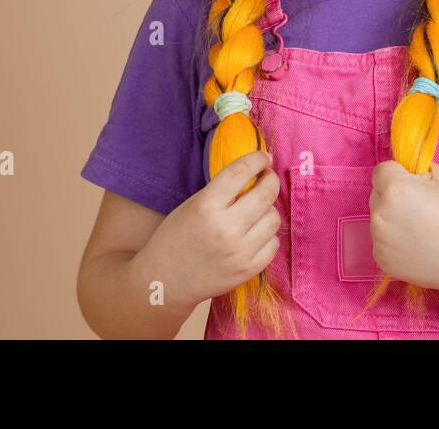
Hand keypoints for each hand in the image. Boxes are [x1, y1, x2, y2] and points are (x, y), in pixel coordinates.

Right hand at [136, 150, 280, 309]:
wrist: (165, 281)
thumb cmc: (174, 238)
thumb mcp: (191, 206)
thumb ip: (219, 191)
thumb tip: (252, 174)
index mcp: (206, 207)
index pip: (240, 172)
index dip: (257, 160)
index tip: (264, 157)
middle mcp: (226, 228)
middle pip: (265, 194)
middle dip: (270, 180)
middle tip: (267, 178)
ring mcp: (240, 252)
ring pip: (273, 218)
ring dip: (268, 209)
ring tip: (258, 210)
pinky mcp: (248, 270)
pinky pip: (273, 244)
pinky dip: (267, 235)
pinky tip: (256, 233)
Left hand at [368, 160, 438, 291]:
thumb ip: (418, 170)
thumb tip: (408, 170)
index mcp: (394, 188)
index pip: (381, 171)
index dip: (398, 174)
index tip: (414, 184)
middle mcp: (380, 213)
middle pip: (378, 195)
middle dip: (394, 196)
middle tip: (420, 208)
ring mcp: (379, 239)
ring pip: (380, 219)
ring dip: (393, 219)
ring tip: (421, 230)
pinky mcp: (382, 260)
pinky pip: (382, 242)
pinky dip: (395, 242)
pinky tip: (418, 246)